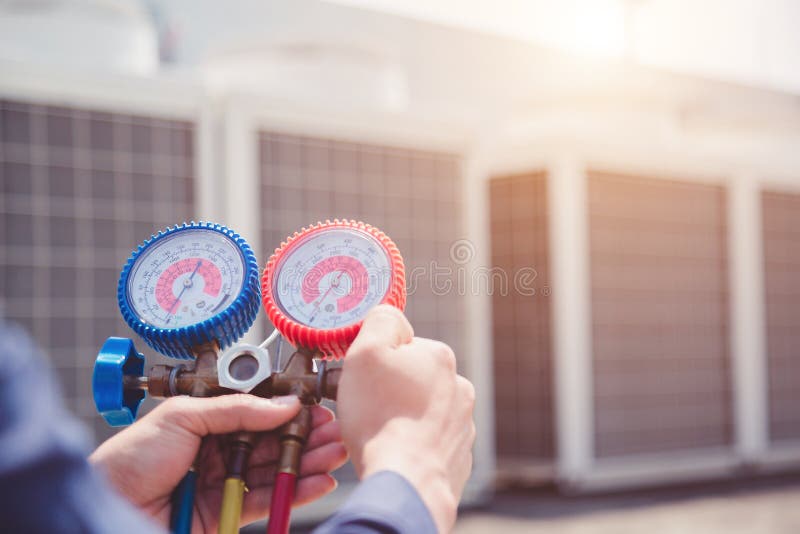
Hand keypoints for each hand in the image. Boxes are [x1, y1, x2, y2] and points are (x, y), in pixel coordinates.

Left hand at [90, 394, 346, 531]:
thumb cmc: (130, 458)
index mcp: (208, 420)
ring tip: (336, 452)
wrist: (107, 506)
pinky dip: (296, 490)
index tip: (315, 406)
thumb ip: (235, 410)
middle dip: (307, 434)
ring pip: (277, 468)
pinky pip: (269, 498)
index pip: (259, 411)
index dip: (289, 409)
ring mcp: (226, 481)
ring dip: (309, 460)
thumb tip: (281, 404)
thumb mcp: (182, 417)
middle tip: (334, 429)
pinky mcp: (229, 512)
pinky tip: (319, 480)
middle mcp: (221, 449)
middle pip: (274, 440)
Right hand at [337, 305, 475, 532]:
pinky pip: (427, 444)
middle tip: (366, 411)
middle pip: (411, 380)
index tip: (361, 383)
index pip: (400, 348)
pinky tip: (395, 455)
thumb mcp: (365, 353)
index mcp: (440, 357)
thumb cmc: (381, 419)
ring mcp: (462, 424)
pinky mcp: (458, 457)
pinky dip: (411, 447)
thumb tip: (391, 315)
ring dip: (400, 420)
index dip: (374, 364)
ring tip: (380, 437)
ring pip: (420, 412)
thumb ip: (380, 321)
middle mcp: (459, 387)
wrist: (406, 484)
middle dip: (388, 392)